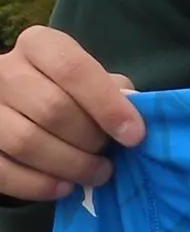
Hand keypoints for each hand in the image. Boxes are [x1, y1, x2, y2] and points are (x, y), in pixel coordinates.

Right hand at [0, 25, 144, 200]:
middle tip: (108, 154)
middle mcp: (4, 70)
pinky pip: (3, 172)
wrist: (21, 105)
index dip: (107, 105)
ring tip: (96, 173)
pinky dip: (38, 185)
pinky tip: (64, 187)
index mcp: (38, 44)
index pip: (73, 69)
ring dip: (69, 165)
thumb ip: (112, 89)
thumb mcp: (91, 78)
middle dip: (89, 138)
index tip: (134, 135)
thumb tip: (131, 113)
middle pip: (51, 108)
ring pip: (26, 142)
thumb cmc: (68, 89)